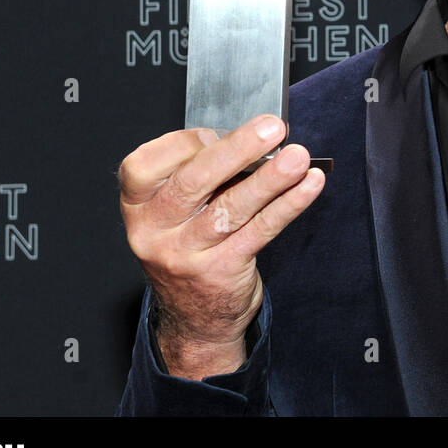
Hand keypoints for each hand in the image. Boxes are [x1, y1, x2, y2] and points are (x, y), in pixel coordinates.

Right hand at [117, 114, 325, 378]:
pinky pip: (260, 230)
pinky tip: (310, 184)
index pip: (145, 165)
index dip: (185, 142)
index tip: (217, 130)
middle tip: (271, 128)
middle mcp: (154, 231)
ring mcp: (186, 255)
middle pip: (193, 181)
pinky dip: (289, 203)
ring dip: (270, 178)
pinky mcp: (221, 271)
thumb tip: (252, 138)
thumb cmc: (190, 247)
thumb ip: (202, 175)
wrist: (195, 319)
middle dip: (237, 149)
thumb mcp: (176, 213)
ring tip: (297, 157)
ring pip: (230, 207)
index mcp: (137, 206)